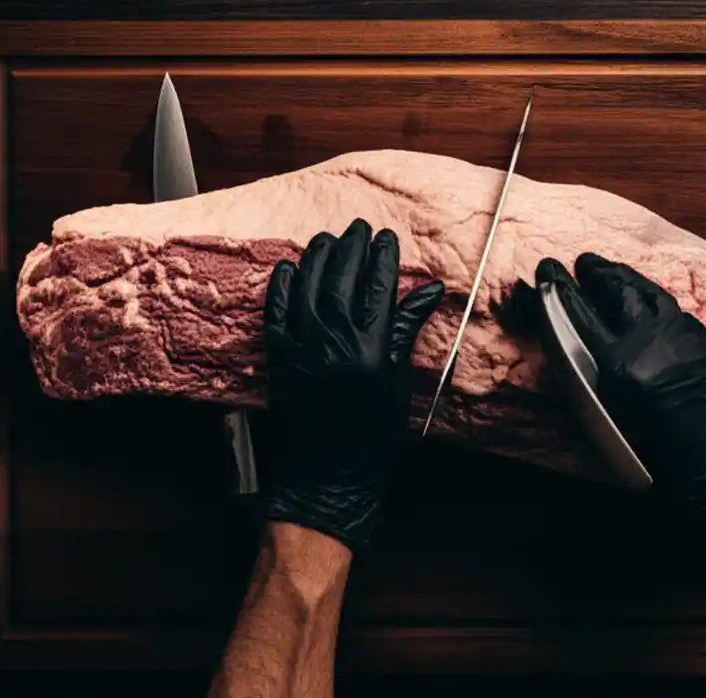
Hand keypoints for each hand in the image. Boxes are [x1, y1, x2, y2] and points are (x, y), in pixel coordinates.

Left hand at [261, 218, 444, 551]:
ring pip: (308, 288)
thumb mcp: (397, 382)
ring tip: (329, 239)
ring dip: (319, 258)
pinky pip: (277, 312)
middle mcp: (333, 343)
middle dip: (352, 249)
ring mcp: (300, 349)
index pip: (378, 289)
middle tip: (360, 228)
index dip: (383, 260)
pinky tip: (291, 268)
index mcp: (370, 350)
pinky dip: (283, 287)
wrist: (327, 477)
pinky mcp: (277, 359)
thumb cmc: (371, 436)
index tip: (387, 239)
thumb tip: (429, 292)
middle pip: (342, 280)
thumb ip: (406, 331)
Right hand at [535, 253, 705, 541]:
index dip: (559, 289)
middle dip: (597, 273)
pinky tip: (648, 302)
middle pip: (619, 291)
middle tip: (582, 262)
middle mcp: (653, 341)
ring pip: (650, 294)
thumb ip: (587, 371)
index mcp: (620, 363)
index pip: (581, 313)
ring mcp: (685, 337)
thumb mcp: (607, 415)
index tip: (548, 270)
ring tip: (610, 271)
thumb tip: (570, 337)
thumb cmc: (652, 458)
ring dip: (627, 280)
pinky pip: (675, 313)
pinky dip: (654, 302)